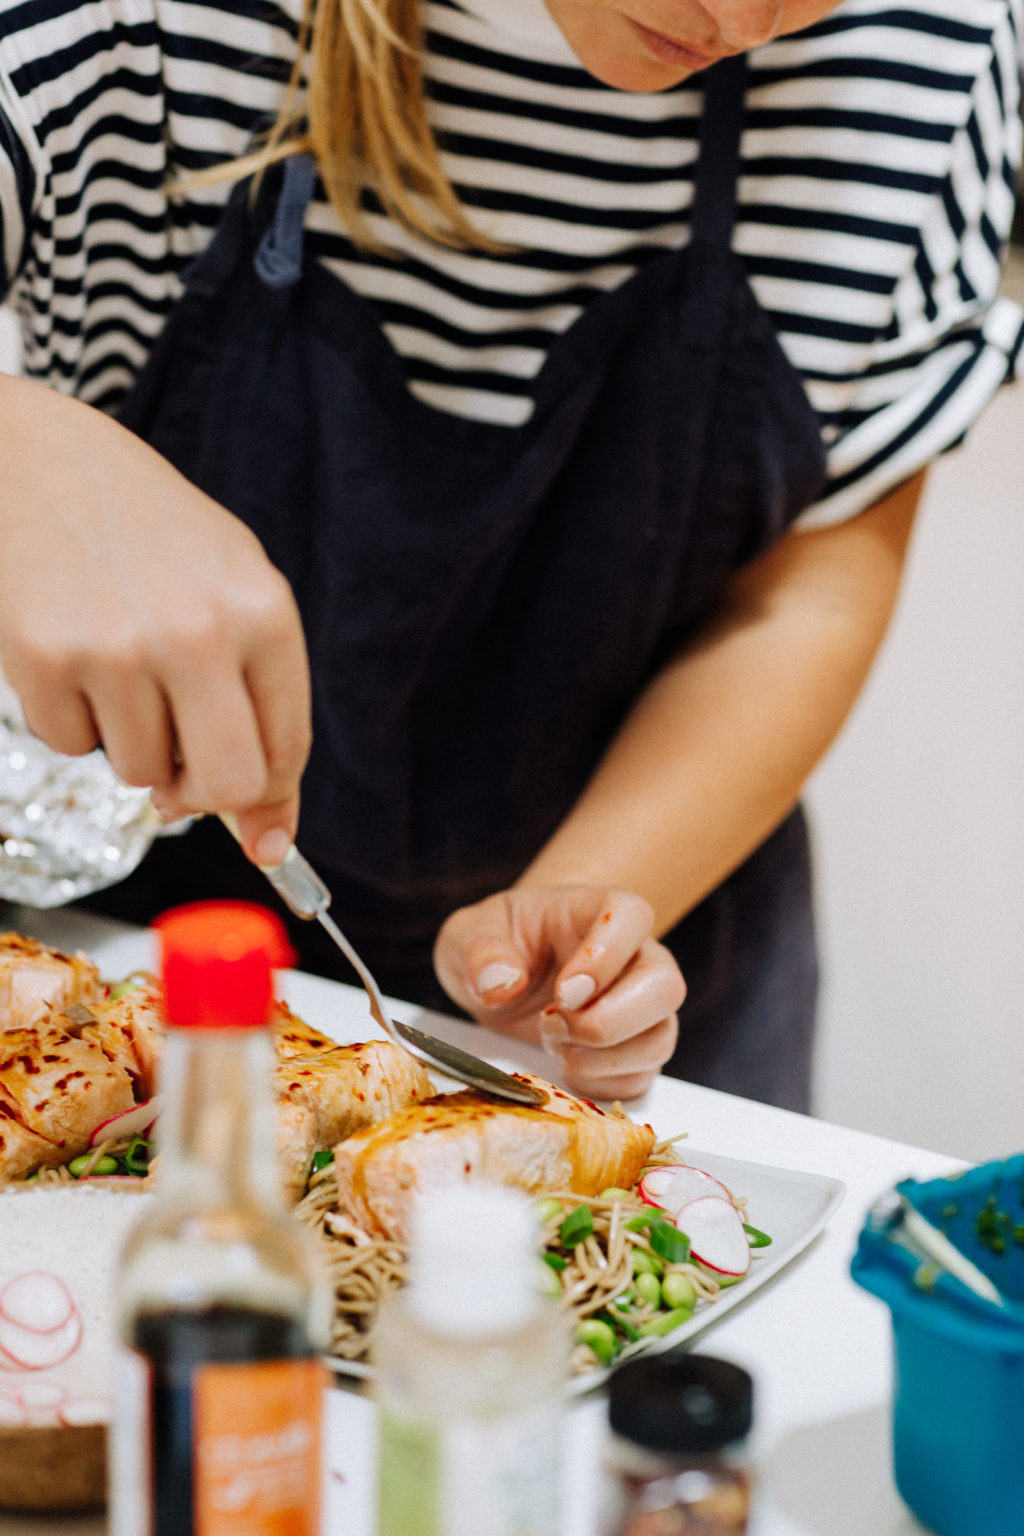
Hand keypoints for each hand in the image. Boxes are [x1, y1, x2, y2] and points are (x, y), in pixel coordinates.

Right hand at [0, 376, 310, 861]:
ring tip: (124, 666)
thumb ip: (265, 711)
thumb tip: (269, 840)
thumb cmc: (158, 541)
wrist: (46, 464)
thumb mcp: (236, 597)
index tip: (257, 821)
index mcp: (263, 611)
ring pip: (141, 775)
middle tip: (186, 771)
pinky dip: (76, 720)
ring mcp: (115, 647)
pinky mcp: (43, 660)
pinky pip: (72, 748)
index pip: (286, 751)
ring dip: (135, 743)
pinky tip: (77, 654)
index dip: (270, 797)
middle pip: (225, 786)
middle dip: (206, 796)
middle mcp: (196, 631)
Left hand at [433, 886, 683, 1100]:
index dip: (605, 956)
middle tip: (552, 1023)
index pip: (632, 916)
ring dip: (601, 1059)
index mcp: (598, 911)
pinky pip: (641, 1078)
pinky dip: (600, 1084)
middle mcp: (635, 957)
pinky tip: (565, 1065)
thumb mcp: (469, 933)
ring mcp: (643, 1006)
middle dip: (605, 1022)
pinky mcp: (636, 1050)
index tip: (563, 991)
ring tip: (554, 1044)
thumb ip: (481, 950)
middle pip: (665, 987)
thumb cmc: (497, 943)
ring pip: (659, 1040)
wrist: (506, 975)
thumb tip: (500, 985)